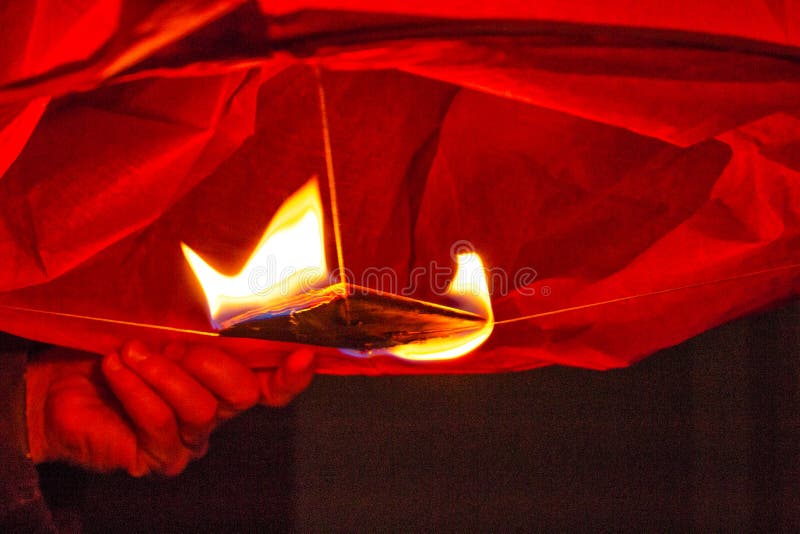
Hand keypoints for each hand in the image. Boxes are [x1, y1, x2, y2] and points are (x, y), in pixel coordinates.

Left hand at [26, 340, 314, 475]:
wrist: (54, 385)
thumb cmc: (112, 350)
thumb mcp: (157, 327)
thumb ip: (192, 323)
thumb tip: (221, 298)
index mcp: (223, 380)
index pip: (271, 385)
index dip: (291, 375)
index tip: (304, 354)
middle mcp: (215, 413)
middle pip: (243, 394)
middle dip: (210, 362)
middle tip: (171, 343)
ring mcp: (189, 440)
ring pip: (201, 409)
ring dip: (164, 373)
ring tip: (130, 351)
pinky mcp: (157, 458)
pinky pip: (161, 424)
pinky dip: (137, 390)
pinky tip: (116, 369)